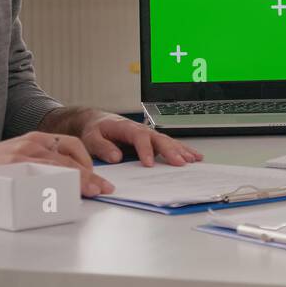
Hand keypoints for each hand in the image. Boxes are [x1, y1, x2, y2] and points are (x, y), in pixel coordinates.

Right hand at [0, 132, 115, 197]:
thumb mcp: (17, 160)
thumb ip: (39, 166)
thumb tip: (66, 184)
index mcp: (35, 140)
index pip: (72, 147)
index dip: (88, 164)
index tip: (99, 180)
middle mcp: (31, 143)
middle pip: (70, 159)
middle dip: (90, 175)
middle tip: (102, 190)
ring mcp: (22, 155)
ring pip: (59, 168)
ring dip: (79, 181)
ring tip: (92, 193)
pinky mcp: (11, 167)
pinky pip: (40, 178)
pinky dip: (55, 187)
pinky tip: (64, 197)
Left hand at [77, 113, 202, 167]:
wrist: (98, 122)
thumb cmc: (96, 130)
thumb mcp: (91, 138)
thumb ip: (102, 147)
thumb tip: (116, 157)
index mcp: (126, 127)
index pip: (139, 137)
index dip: (145, 150)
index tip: (149, 164)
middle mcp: (141, 129)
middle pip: (159, 139)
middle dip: (170, 151)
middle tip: (180, 163)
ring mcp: (149, 134)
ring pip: (167, 141)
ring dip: (180, 150)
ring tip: (192, 160)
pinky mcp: (152, 141)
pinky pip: (169, 145)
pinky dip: (182, 150)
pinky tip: (193, 156)